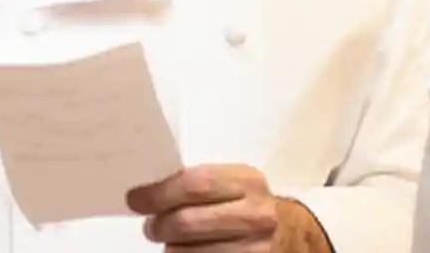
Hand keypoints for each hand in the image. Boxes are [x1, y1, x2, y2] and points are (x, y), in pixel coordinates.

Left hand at [127, 165, 277, 251]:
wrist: (294, 234)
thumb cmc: (251, 204)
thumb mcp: (236, 183)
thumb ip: (200, 184)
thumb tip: (149, 193)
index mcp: (248, 183)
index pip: (194, 184)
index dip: (158, 194)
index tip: (135, 200)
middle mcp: (256, 216)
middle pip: (187, 223)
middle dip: (158, 225)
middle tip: (150, 226)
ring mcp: (255, 250)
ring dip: (170, 249)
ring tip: (171, 242)